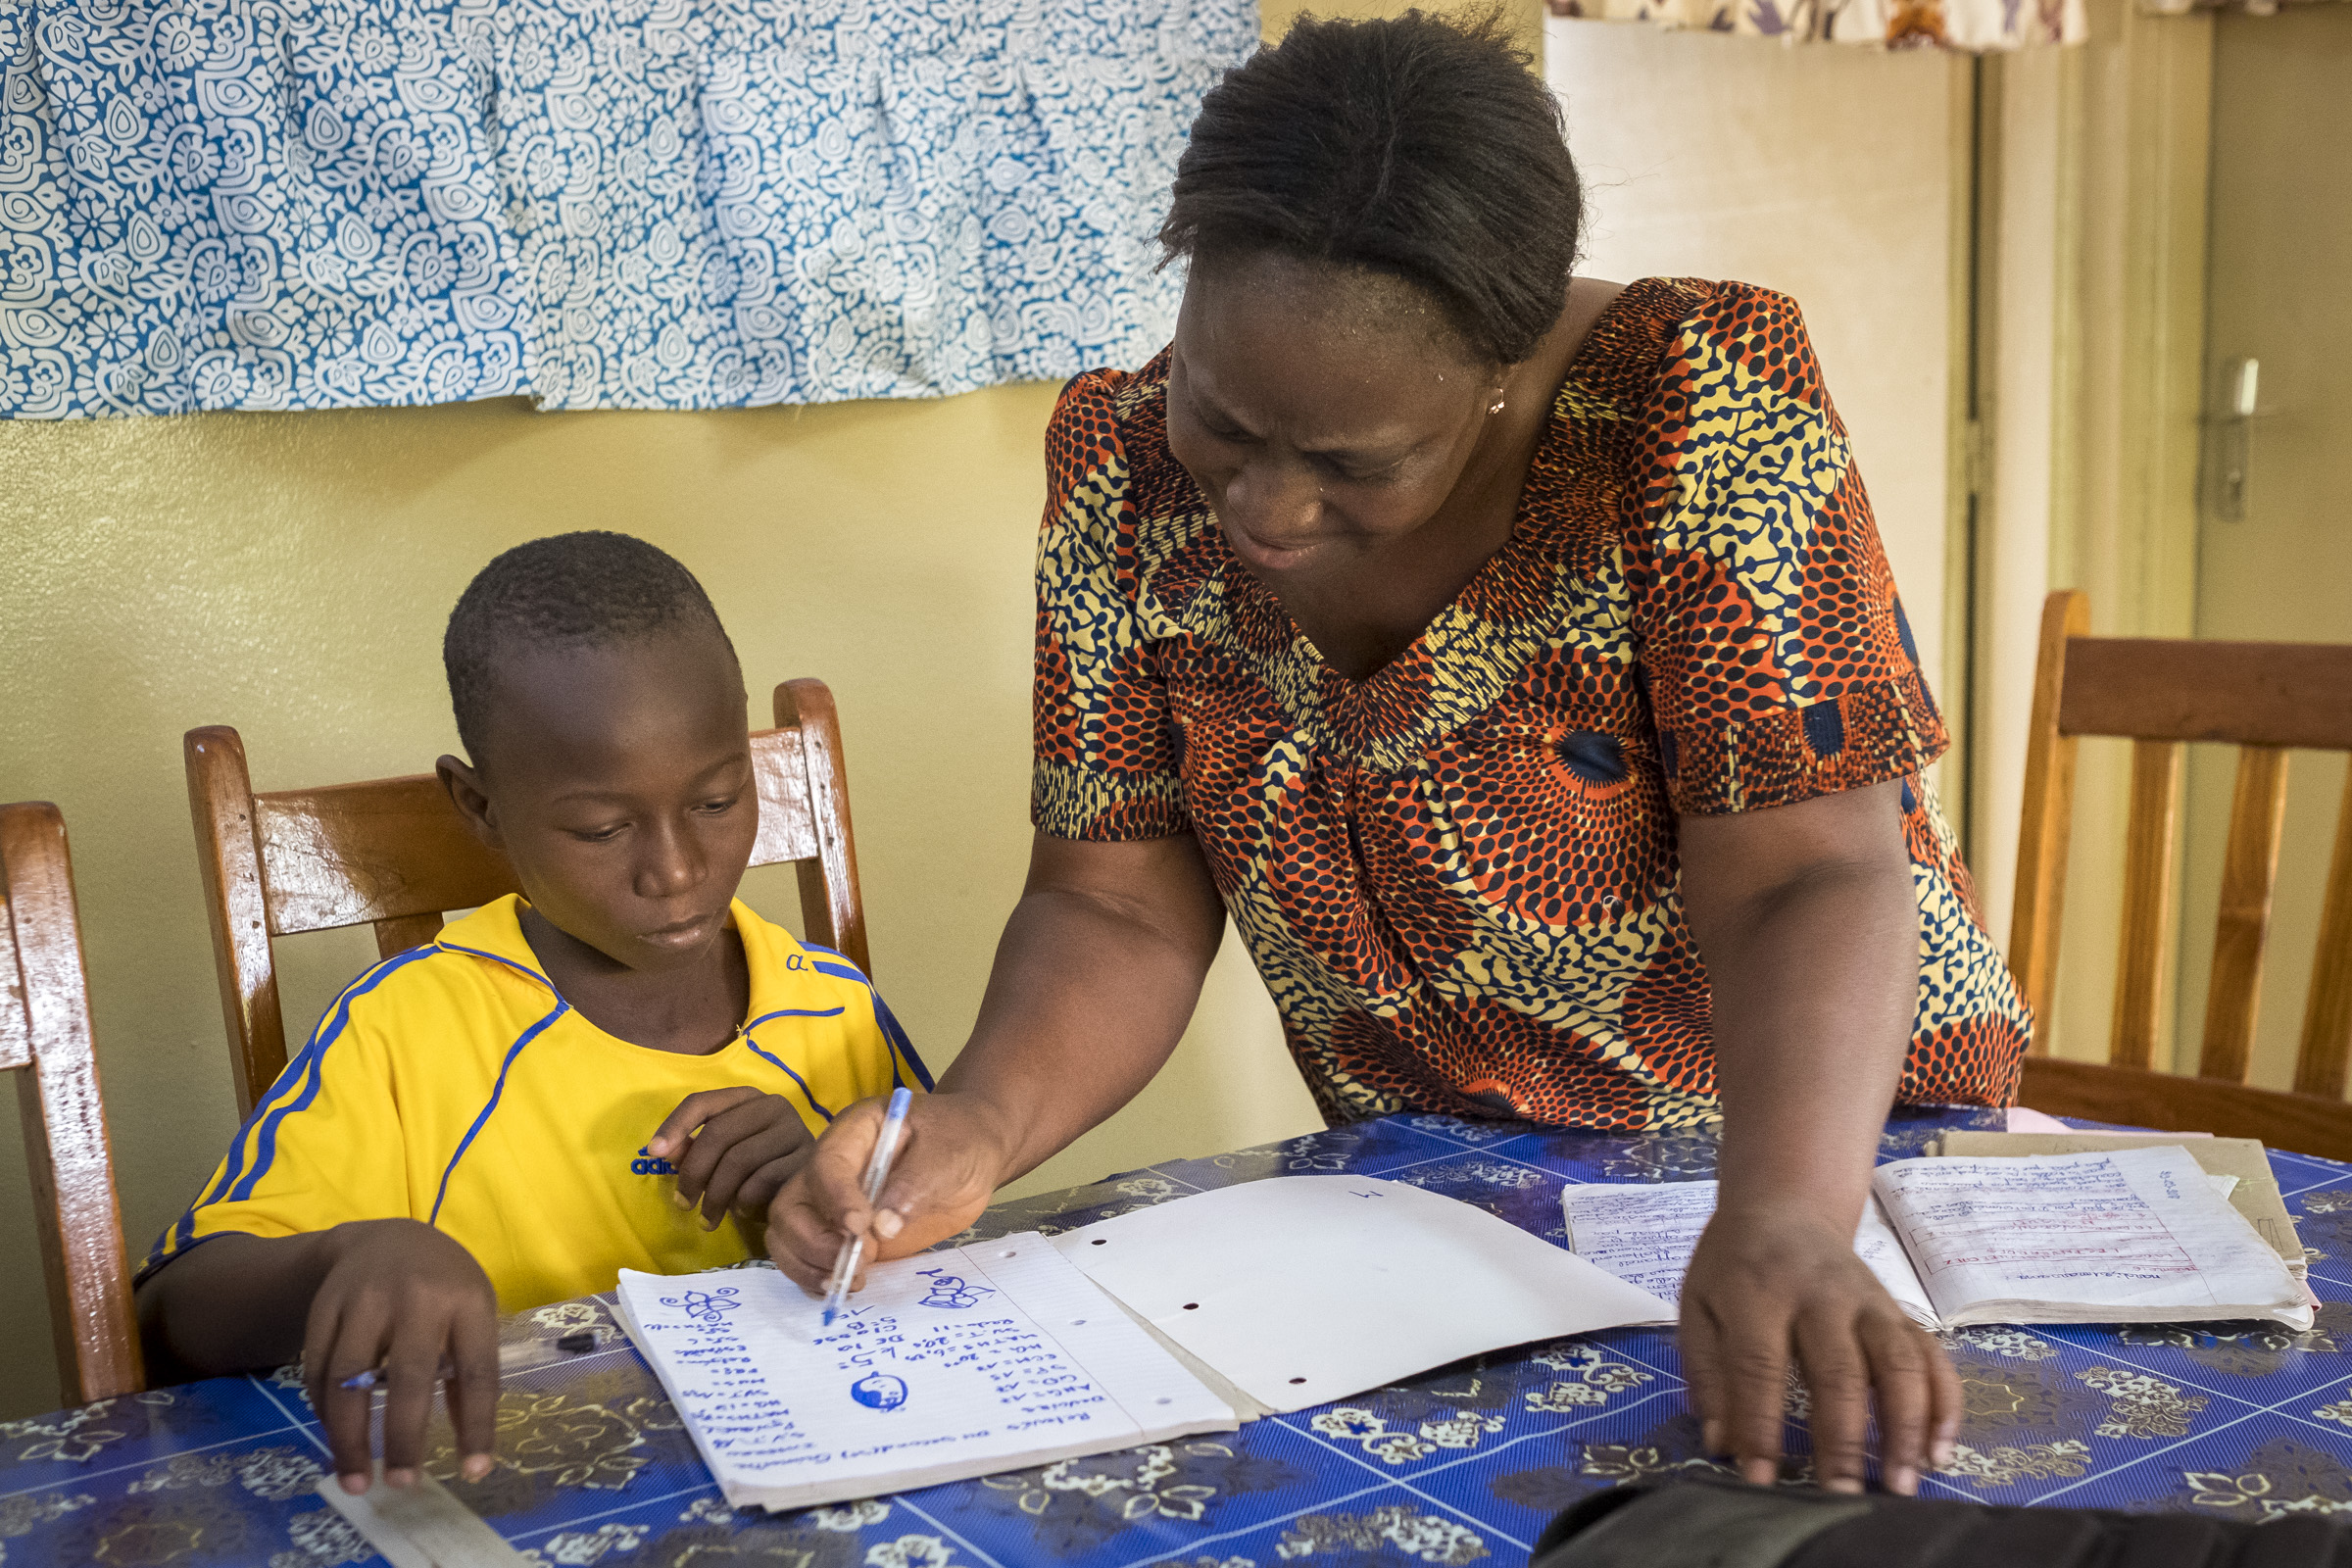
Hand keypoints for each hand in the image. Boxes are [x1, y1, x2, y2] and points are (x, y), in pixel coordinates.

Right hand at [302, 1219, 497, 1494]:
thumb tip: (472, 1451)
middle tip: (401, 1484)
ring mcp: (365, 1299)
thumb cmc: (443, 1285)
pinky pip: (318, 1369)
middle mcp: (418, 1297)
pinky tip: (335, 1436)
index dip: (477, 1424)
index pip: (477, 1371)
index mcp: (468, 1302)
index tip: (474, 1471)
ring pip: (350, 1377)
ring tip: (357, 1479)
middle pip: (409, 1376)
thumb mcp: (473, 1312)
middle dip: (404, 1437)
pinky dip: (324, 1410)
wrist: (386, 1237)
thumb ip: (469, 1371)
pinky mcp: (325, 1307)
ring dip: (350, 1436)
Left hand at [648, 1088, 815, 1229]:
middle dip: (693, 1173)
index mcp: (746, 1098)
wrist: (807, 1190)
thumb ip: (694, 1149)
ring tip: (707, 1219)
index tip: (654, 1154)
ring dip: (715, 1196)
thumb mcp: (721, 1157)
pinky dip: (743, 1201)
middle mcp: (773, 1105)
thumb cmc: (756, 1170)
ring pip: (738, 1159)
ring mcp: (793, 1130)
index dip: (674, 1126)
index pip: (702, 1102)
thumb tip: (666, 1151)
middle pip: (718, 1133)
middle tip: (682, 1204)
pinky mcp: (806, 1160)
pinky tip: (741, 1211)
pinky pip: (761, 1181)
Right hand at [765, 1092, 1011, 1290]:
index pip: (826, 1165)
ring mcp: (831, 1204)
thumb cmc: (962, 1141)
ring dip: (808, 1266)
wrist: (974, 1155)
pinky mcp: (841, 1235)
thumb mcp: (949, 1152)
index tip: (860, 1229)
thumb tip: (881, 1228)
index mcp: (855, 1133)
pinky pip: (808, 1258)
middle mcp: (831, 1168)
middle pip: (791, 1206)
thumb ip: (916, 1184)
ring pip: (788, 1236)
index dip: (835, 1200)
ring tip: (851, 1281)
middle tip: (861, 1261)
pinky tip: (843, 1288)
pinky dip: (815, 1278)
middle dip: (814, 1242)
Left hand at [1678, 1209, 1958, 1493]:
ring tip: (1901, 1482)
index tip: (1760, 1480)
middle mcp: (1820, 1295)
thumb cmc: (1733, 1265)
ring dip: (1905, 1425)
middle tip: (1843, 1497)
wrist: (1784, 1206)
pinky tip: (1938, 1449)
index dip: (1760, 1426)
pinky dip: (1943, 1403)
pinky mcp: (1898, 1310)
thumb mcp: (1698, 1306)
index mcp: (1758, 1292)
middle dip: (1842, 1438)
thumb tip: (1722, 1443)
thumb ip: (1708, 1373)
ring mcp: (1868, 1301)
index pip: (1759, 1366)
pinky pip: (1930, 1356)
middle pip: (1838, 1369)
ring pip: (1897, 1362)